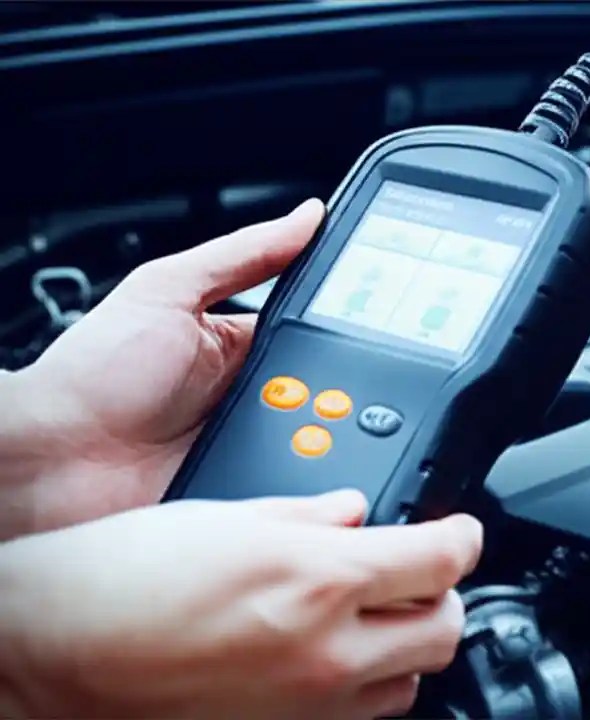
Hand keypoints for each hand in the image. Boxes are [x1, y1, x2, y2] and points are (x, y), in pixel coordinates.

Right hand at [0, 490, 482, 719]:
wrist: (44, 654)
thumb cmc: (113, 580)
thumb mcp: (222, 517)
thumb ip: (306, 513)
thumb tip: (352, 511)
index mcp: (316, 578)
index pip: (443, 560)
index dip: (465, 536)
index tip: (461, 528)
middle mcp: (324, 650)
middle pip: (444, 628)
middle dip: (443, 593)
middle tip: (418, 569)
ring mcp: (305, 705)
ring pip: (410, 682)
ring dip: (406, 643)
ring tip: (371, 614)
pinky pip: (357, 716)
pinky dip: (364, 685)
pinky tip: (329, 654)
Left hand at [1, 200, 323, 536]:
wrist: (53, 460)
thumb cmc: (93, 373)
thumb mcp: (167, 290)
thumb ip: (242, 254)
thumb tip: (307, 216)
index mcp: (238, 344)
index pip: (315, 329)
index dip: (348, 325)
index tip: (382, 318)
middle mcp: (250, 396)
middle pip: (329, 386)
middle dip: (342, 385)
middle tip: (321, 381)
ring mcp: (251, 446)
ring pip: (324, 438)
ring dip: (328, 432)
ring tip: (307, 422)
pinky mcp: (248, 491)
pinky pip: (297, 485)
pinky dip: (310, 478)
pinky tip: (309, 464)